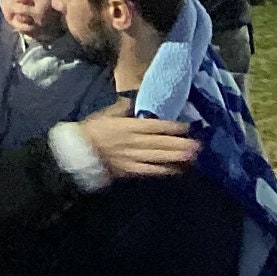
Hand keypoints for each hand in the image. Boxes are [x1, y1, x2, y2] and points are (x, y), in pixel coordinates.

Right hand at [75, 107, 199, 179]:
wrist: (80, 152)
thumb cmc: (93, 129)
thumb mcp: (107, 113)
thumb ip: (123, 109)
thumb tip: (136, 104)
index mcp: (127, 126)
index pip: (153, 126)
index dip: (171, 127)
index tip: (186, 126)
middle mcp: (133, 142)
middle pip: (160, 143)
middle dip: (179, 144)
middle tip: (197, 145)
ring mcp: (133, 158)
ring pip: (158, 158)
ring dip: (176, 158)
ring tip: (192, 157)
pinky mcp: (131, 171)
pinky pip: (150, 171)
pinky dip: (164, 171)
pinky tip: (177, 170)